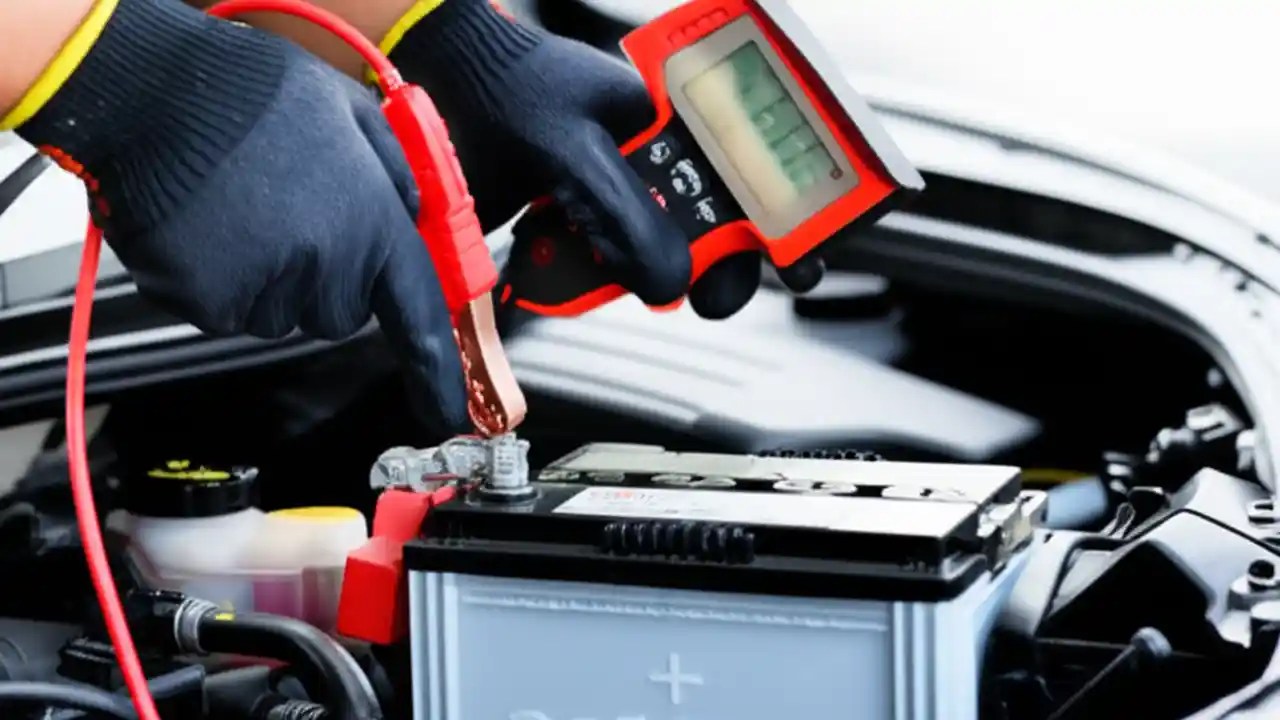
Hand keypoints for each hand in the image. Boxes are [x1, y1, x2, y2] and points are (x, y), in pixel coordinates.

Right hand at [16, 0, 469, 433]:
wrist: (156, 93)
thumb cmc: (253, 94)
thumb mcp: (353, 112)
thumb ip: (396, 173)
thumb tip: (411, 218)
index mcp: (373, 222)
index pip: (419, 316)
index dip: (437, 370)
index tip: (449, 410)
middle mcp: (327, 265)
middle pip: (338, 313)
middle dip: (321, 276)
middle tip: (286, 213)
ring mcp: (266, 289)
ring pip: (279, 314)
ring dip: (265, 276)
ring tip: (239, 208)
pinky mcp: (207, 302)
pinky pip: (224, 312)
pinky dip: (214, 281)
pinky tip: (206, 227)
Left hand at [388, 0, 818, 316]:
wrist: (434, 82)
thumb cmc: (507, 83)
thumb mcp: (571, 148)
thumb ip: (625, 213)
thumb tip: (671, 281)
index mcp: (684, 118)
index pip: (759, 174)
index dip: (788, 221)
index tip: (797, 265)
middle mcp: (665, 155)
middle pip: (714, 230)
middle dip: (697, 263)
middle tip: (680, 286)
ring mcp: (627, 190)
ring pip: (657, 256)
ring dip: (623, 271)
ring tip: (572, 243)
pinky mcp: (590, 220)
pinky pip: (606, 264)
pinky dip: (583, 273)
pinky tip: (552, 249)